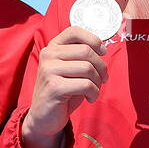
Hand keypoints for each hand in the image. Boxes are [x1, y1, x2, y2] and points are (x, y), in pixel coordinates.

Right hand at [20, 26, 108, 147]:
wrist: (45, 116)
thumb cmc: (62, 91)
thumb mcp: (71, 69)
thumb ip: (81, 56)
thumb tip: (102, 49)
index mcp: (52, 47)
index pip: (74, 31)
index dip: (93, 39)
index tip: (102, 52)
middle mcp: (48, 55)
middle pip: (86, 51)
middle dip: (101, 66)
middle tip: (103, 78)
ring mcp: (48, 70)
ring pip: (87, 68)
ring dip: (98, 81)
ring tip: (94, 90)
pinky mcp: (53, 87)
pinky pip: (85, 84)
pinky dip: (94, 92)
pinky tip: (90, 98)